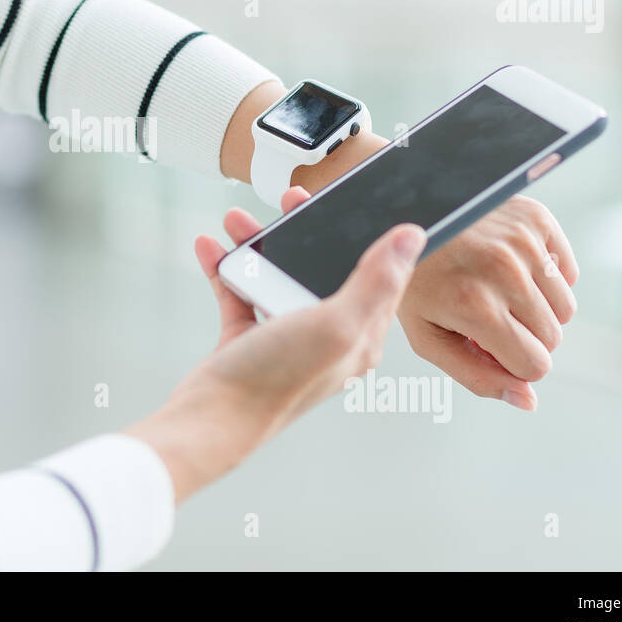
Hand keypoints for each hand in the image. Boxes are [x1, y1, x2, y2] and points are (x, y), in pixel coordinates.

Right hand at [127, 188, 424, 502]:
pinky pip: (241, 291)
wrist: (210, 420)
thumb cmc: (274, 383)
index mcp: (358, 335)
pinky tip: (212, 248)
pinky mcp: (248, 340)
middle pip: (321, 268)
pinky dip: (227, 267)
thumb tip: (411, 238)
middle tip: (291, 201)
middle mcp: (326, 336)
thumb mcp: (335, 323)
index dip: (366, 235)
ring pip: (278, 275)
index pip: (377, 276)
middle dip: (303, 231)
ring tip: (238, 221)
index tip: (348, 203)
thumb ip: (376, 280)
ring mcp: (286, 337)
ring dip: (258, 244)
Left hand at [396, 195, 577, 410]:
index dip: (514, 364)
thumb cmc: (416, 281)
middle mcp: (504, 271)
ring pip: (566, 308)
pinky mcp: (536, 218)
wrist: (407, 217)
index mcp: (475, 306)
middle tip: (488, 316)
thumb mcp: (428, 336)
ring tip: (497, 292)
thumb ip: (477, 375)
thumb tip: (529, 400)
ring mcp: (522, 241)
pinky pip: (568, 271)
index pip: (536, 365)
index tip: (490, 346)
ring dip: (538, 309)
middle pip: (553, 338)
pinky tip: (511, 269)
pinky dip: (546, 278)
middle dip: (524, 337)